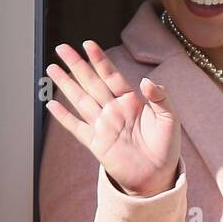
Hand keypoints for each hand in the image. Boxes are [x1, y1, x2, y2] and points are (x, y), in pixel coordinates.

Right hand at [45, 39, 180, 196]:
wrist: (158, 177)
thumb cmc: (166, 148)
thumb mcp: (170, 119)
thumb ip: (161, 98)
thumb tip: (146, 80)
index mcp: (131, 101)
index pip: (112, 76)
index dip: (100, 60)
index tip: (88, 44)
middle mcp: (114, 110)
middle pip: (91, 83)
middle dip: (76, 65)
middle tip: (62, 48)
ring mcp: (103, 126)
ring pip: (80, 100)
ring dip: (66, 85)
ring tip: (52, 68)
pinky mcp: (97, 144)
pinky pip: (77, 127)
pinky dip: (64, 117)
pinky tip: (52, 105)